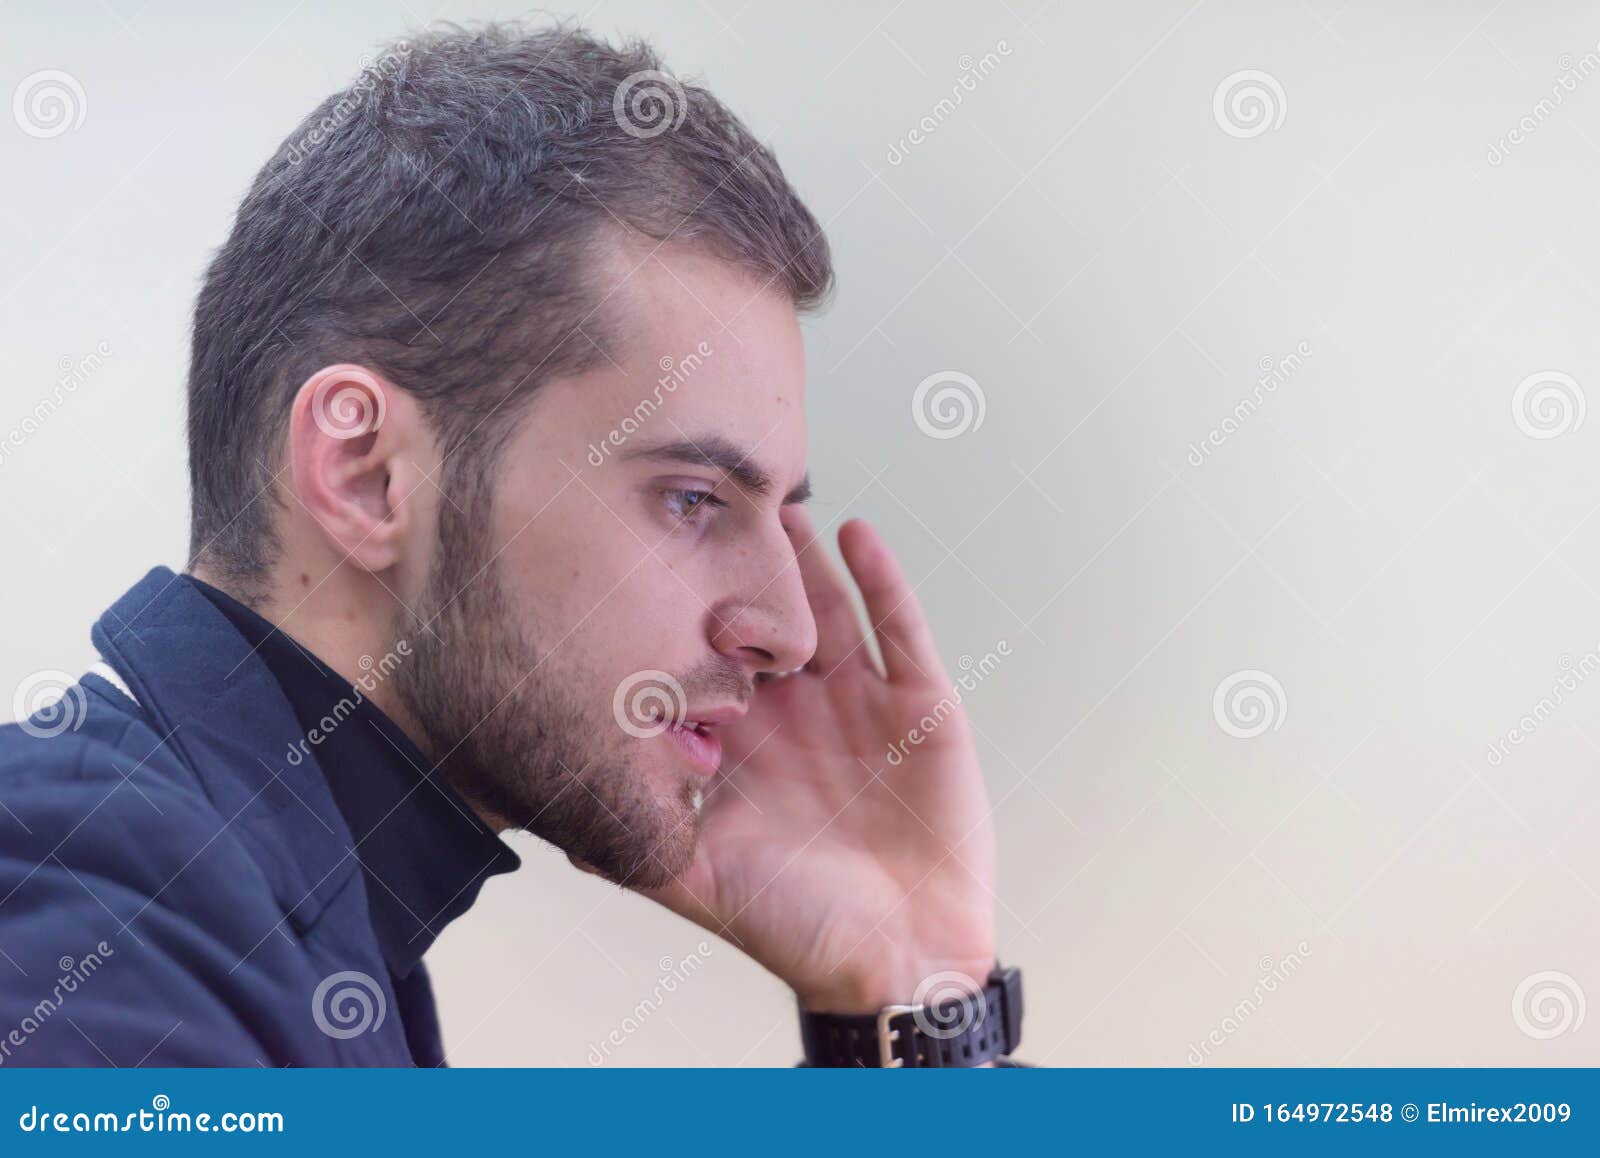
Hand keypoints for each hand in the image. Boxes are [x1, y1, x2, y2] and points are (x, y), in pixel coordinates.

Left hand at [634, 507, 996, 1011]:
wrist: (900, 957)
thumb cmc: (800, 927)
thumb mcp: (700, 882)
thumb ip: (636, 843)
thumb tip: (555, 815)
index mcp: (745, 746)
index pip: (704, 663)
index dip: (674, 617)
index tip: (636, 561)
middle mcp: (797, 715)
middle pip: (761, 622)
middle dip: (734, 570)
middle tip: (699, 507)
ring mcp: (859, 703)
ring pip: (825, 609)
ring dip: (800, 559)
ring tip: (769, 501)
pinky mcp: (918, 702)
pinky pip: (899, 629)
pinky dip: (880, 579)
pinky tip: (854, 532)